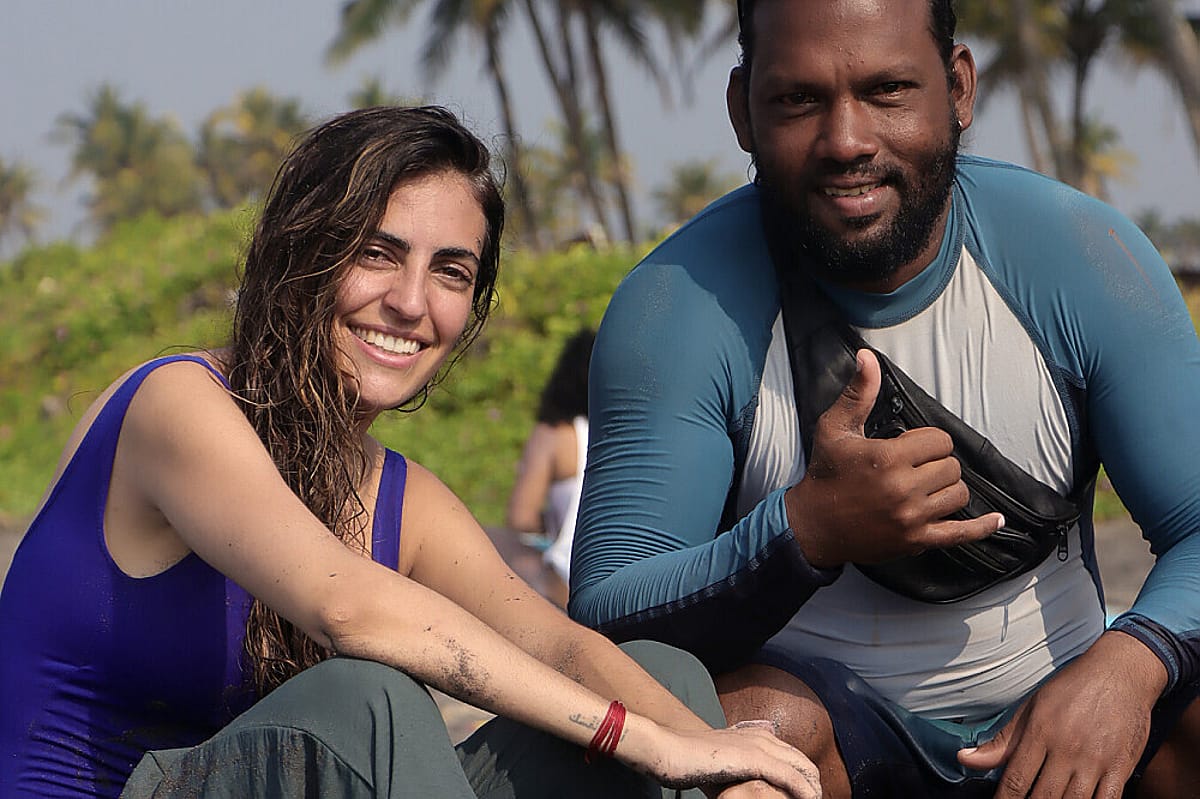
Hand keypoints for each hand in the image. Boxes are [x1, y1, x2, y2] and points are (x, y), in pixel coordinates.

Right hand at [634, 722, 820, 797]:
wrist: (667, 749)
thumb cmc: (685, 760)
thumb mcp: (717, 765)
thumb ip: (736, 773)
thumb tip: (741, 790)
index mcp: (751, 735)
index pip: (788, 754)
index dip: (801, 774)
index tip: (805, 794)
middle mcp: (759, 736)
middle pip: (800, 759)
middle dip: (812, 782)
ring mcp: (758, 746)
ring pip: (801, 766)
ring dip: (812, 787)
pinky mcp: (754, 759)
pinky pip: (791, 776)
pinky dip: (804, 790)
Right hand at [785, 349, 1003, 568]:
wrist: (813, 526)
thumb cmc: (825, 474)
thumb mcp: (835, 429)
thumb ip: (858, 393)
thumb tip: (868, 358)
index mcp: (888, 458)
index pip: (939, 441)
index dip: (927, 440)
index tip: (908, 446)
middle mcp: (904, 489)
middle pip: (951, 467)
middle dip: (936, 463)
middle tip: (912, 467)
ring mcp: (912, 518)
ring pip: (958, 495)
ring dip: (947, 487)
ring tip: (925, 486)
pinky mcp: (916, 541)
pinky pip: (960, 534)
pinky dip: (981, 527)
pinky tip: (996, 520)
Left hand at [957, 631, 1167, 797]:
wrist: (1119, 672)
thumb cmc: (1072, 688)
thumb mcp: (1031, 707)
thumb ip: (1002, 741)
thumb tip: (964, 758)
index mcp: (1040, 733)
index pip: (1016, 780)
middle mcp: (1067, 749)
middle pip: (1044, 797)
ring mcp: (1096, 760)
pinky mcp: (1121, 767)